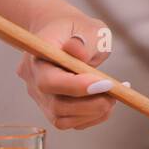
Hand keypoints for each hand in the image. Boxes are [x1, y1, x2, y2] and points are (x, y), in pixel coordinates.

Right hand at [16, 9, 117, 130]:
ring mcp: (40, 96)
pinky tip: (106, 101)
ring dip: (92, 113)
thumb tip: (78, 54)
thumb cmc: (77, 28)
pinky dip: (91, 117)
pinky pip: (70, 122)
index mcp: (37, 55)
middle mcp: (33, 79)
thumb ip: (85, 40)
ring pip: (62, 119)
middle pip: (56, 105)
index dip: (77, 87)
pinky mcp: (51, 107)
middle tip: (115, 93)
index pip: (50, 81)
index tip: (106, 83)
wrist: (63, 33)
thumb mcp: (87, 26)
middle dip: (90, 104)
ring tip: (113, 96)